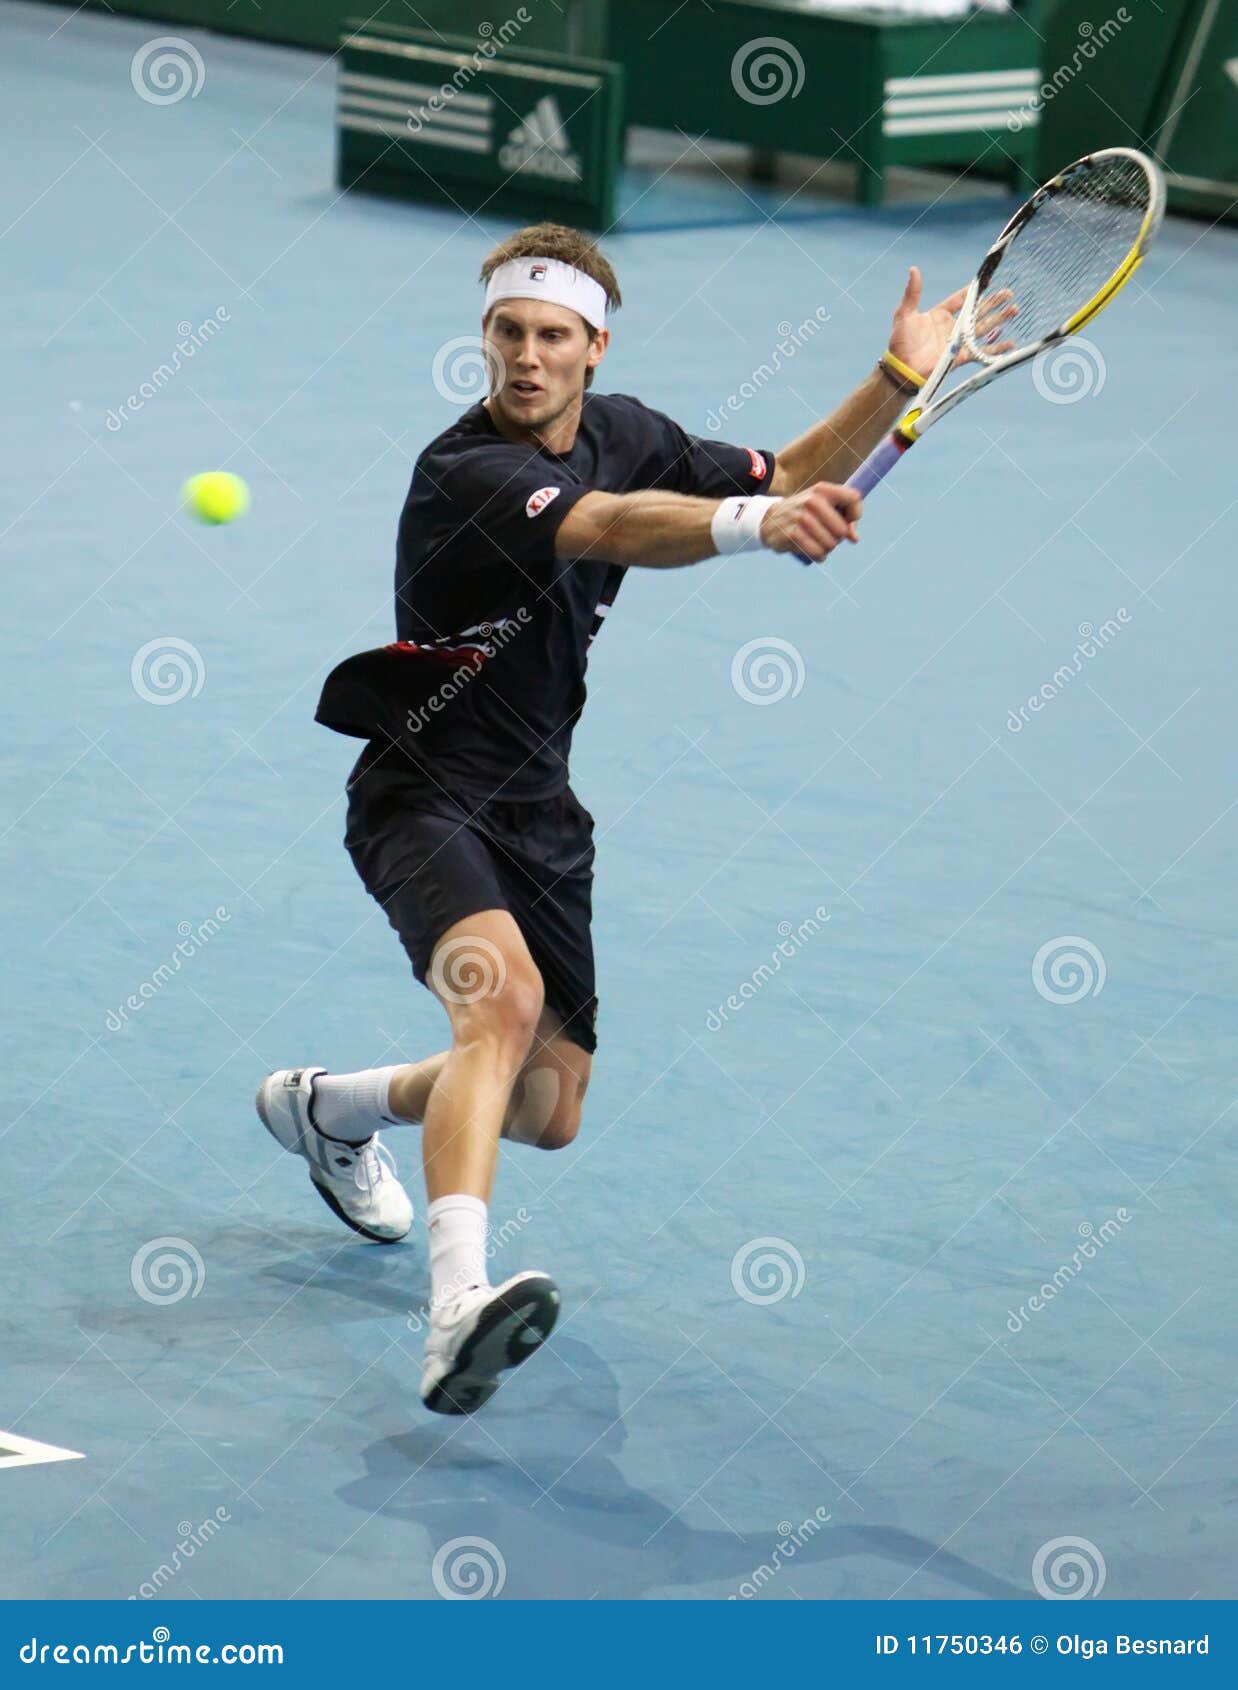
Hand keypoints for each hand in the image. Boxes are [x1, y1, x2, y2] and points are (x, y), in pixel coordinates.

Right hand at [761, 482, 861, 562]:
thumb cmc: (804, 513)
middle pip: (842, 530)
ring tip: (817, 542)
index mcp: (822, 490)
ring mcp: (801, 517)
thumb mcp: (823, 507)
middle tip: (826, 534)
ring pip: (830, 544)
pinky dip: (819, 556)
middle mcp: (812, 500)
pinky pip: (818, 553)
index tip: (848, 521)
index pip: (854, 498)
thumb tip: (854, 538)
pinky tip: (814, 552)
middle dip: (837, 538)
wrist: (770, 519)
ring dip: (827, 548)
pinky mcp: (792, 534)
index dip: (856, 514)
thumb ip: (844, 518)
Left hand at [886, 266, 1017, 379]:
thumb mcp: (904, 314)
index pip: (960, 299)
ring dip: (999, 319)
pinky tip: (1011, 343)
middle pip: (977, 311)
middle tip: (1008, 293)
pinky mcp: (961, 357)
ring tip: (1014, 310)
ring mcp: (957, 342)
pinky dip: (997, 348)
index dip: (973, 291)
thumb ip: (912, 293)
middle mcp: (951, 327)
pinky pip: (982, 352)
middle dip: (993, 303)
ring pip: (983, 327)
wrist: (902, 369)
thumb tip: (914, 270)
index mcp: (939, 315)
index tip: (987, 280)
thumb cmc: (900, 343)